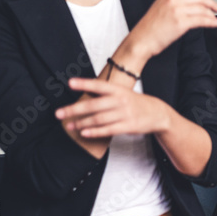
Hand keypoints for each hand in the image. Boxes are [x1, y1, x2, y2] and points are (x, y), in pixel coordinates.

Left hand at [56, 77, 170, 138]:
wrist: (157, 113)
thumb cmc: (135, 103)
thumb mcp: (123, 93)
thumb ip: (105, 95)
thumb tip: (82, 98)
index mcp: (119, 90)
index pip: (99, 85)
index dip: (84, 84)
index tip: (70, 83)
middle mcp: (121, 101)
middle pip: (94, 105)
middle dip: (74, 109)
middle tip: (59, 113)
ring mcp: (125, 114)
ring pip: (98, 119)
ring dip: (81, 123)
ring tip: (69, 125)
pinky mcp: (128, 126)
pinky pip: (108, 130)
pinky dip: (95, 132)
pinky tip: (84, 132)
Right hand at [123, 0, 216, 64]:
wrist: (142, 40)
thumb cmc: (150, 27)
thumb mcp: (161, 7)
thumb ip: (176, 1)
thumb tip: (193, 3)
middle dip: (211, 3)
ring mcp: (176, 10)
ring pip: (202, 9)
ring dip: (211, 15)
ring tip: (214, 19)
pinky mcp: (180, 22)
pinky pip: (201, 20)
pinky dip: (210, 22)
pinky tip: (214, 23)